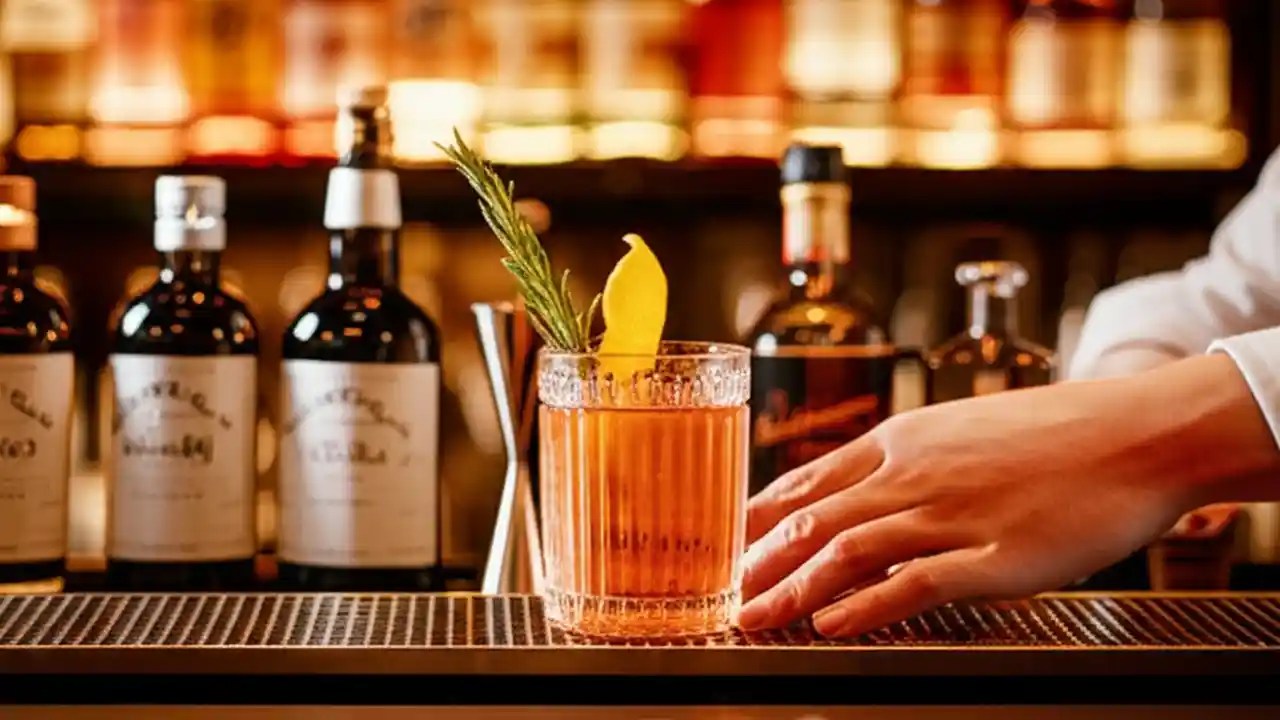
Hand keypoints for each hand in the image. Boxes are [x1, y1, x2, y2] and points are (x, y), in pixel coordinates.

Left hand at [735, 354, 1278, 637]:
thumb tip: (859, 488)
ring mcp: (949, 514)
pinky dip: (865, 607)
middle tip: (721, 594)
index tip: (725, 543)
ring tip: (753, 618)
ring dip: (791, 588)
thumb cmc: (1053, 435)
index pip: (807, 479)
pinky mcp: (992, 557)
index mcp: (903, 440)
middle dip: (759, 562)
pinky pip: (913, 584)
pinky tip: (831, 626)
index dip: (759, 517)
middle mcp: (912, 473)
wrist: (1135, 435)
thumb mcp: (960, 430)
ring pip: (846, 550)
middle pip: (812, 519)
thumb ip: (905, 459)